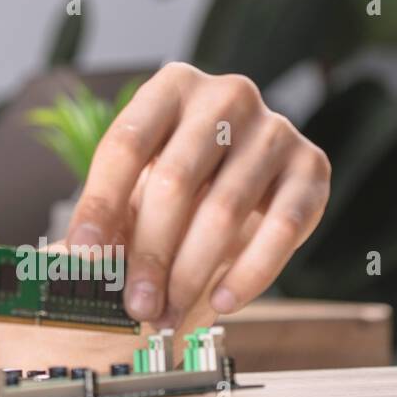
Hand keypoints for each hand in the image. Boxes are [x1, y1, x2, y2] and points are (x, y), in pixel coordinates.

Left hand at [66, 62, 330, 331]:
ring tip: (168, 311)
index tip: (85, 256)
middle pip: (174, 181)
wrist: (249, 160)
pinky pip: (281, 228)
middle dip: (149, 253)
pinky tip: (221, 301)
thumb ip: (114, 209)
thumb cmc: (180, 169)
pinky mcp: (312, 165)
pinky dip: (249, 273)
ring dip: (192, 272)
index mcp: (171, 85)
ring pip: (224, 210)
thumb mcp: (140, 174)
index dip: (101, 204)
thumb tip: (84, 261)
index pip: (126, 145)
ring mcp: (274, 129)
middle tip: (135, 303)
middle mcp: (226, 96)